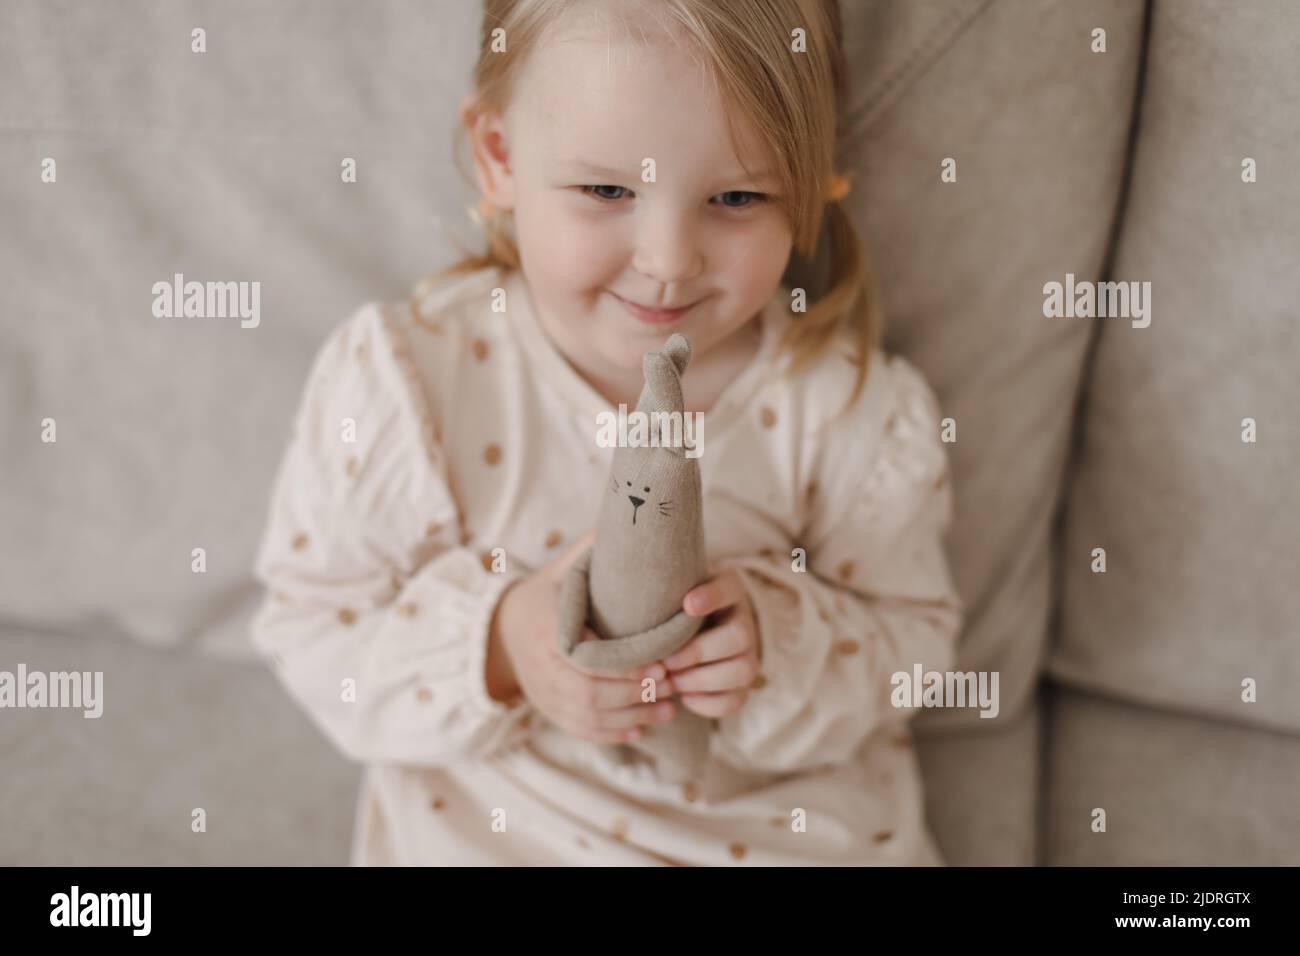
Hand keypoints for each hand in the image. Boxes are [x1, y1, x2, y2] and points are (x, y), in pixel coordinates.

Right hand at [487, 530, 678, 744]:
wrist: (503, 626)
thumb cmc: (548, 593)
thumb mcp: (565, 568)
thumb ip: (595, 550)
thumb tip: (635, 514)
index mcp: (546, 626)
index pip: (586, 657)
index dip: (625, 668)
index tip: (662, 665)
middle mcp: (539, 663)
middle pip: (588, 692)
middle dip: (635, 695)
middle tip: (673, 687)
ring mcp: (540, 690)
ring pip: (587, 716)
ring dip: (631, 716)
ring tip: (669, 709)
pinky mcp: (545, 709)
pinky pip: (579, 730)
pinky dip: (611, 734)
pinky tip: (641, 729)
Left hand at [662, 568, 760, 718]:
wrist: (694, 630)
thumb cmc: (675, 605)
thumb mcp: (673, 588)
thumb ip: (664, 589)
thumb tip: (640, 598)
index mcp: (728, 589)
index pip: (728, 588)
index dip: (711, 597)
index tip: (688, 605)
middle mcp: (745, 621)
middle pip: (739, 637)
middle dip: (699, 653)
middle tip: (667, 661)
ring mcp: (748, 655)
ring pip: (742, 671)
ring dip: (701, 680)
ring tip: (671, 681)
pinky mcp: (742, 685)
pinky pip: (735, 700)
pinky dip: (707, 703)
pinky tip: (683, 696)